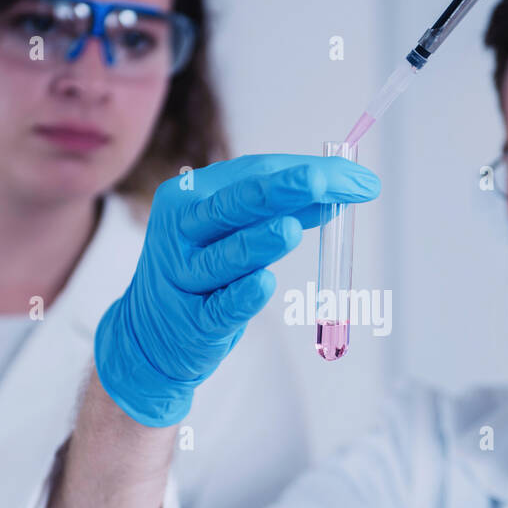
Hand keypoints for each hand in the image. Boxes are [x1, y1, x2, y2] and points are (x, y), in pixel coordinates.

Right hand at [96, 153, 379, 426]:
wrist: (149, 334)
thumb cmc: (202, 272)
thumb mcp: (232, 234)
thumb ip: (280, 214)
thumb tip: (335, 196)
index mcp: (192, 196)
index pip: (255, 173)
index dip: (308, 173)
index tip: (358, 180)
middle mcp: (182, 230)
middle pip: (235, 204)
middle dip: (281, 190)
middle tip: (323, 181)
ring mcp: (183, 277)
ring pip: (225, 256)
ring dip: (258, 242)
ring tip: (289, 229)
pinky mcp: (192, 322)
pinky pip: (221, 307)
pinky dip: (243, 296)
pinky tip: (263, 284)